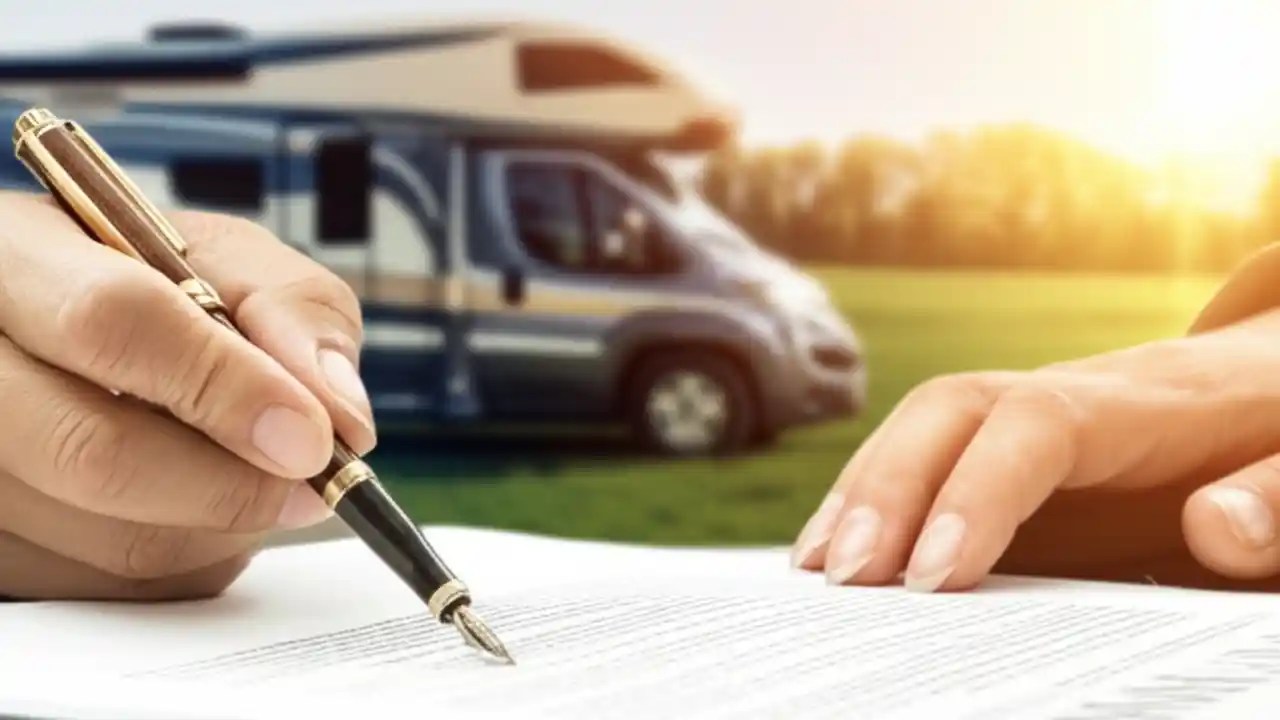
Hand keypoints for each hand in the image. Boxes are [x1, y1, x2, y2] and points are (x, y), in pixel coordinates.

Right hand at [0, 193, 373, 599]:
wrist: (42, 313)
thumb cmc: (136, 277)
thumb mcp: (219, 257)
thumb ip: (292, 311)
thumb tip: (343, 418)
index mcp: (14, 254)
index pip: (111, 321)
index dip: (227, 388)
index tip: (312, 438)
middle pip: (90, 451)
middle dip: (230, 484)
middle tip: (312, 487)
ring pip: (102, 541)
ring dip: (217, 529)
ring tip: (248, 476)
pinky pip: (100, 590)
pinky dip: (181, 562)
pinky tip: (192, 507)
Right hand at [793, 307, 1279, 591]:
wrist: (1268, 382)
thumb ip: (1279, 494)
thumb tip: (1214, 530)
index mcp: (1138, 402)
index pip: (1032, 427)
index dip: (974, 492)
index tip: (934, 578)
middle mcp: (1063, 396)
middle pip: (948, 410)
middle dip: (885, 488)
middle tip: (845, 579)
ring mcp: (1027, 416)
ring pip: (922, 429)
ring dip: (861, 495)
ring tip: (818, 573)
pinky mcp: (1007, 452)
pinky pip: (925, 459)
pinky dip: (872, 500)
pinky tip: (839, 552)